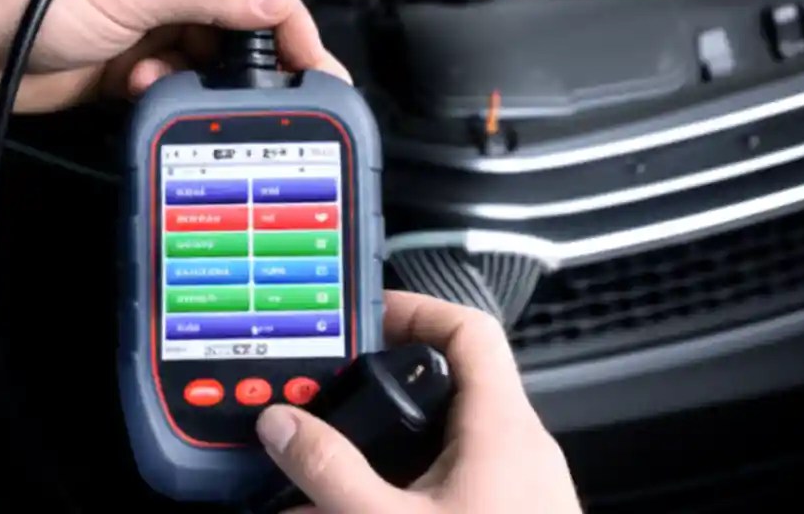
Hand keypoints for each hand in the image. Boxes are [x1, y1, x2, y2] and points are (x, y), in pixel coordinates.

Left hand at [0, 0, 349, 134]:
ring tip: (191, 81)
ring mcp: (146, 23)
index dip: (283, 15)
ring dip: (205, 75)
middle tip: (285, 87)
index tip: (308, 55)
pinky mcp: (130, 64)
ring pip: (208, 56)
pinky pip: (176, 81)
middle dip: (254, 54)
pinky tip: (147, 86)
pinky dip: (171, 89)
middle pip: (235, 19)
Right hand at [254, 292, 581, 513]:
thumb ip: (329, 470)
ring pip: (442, 447)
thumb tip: (284, 426)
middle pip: (446, 388)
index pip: (468, 329)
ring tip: (326, 484)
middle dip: (377, 397)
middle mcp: (519, 450)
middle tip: (329, 404)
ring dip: (383, 456)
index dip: (415, 309)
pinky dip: (403, 494)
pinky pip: (451, 488)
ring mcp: (519, 490)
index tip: (365, 317)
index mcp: (502, 428)